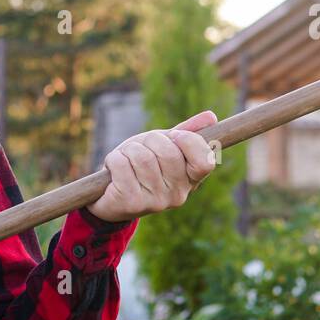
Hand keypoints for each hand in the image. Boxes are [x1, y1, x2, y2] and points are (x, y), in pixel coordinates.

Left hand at [85, 109, 218, 222]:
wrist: (109, 198)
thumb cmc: (139, 167)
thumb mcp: (161, 146)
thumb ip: (185, 133)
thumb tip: (211, 116)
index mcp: (191, 180)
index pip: (205, 161)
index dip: (189, 141)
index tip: (174, 136)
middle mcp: (178, 195)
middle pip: (168, 151)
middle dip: (148, 141)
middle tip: (139, 150)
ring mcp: (156, 202)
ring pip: (142, 156)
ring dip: (128, 151)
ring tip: (125, 161)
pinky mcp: (132, 203)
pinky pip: (121, 164)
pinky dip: (113, 159)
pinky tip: (113, 170)